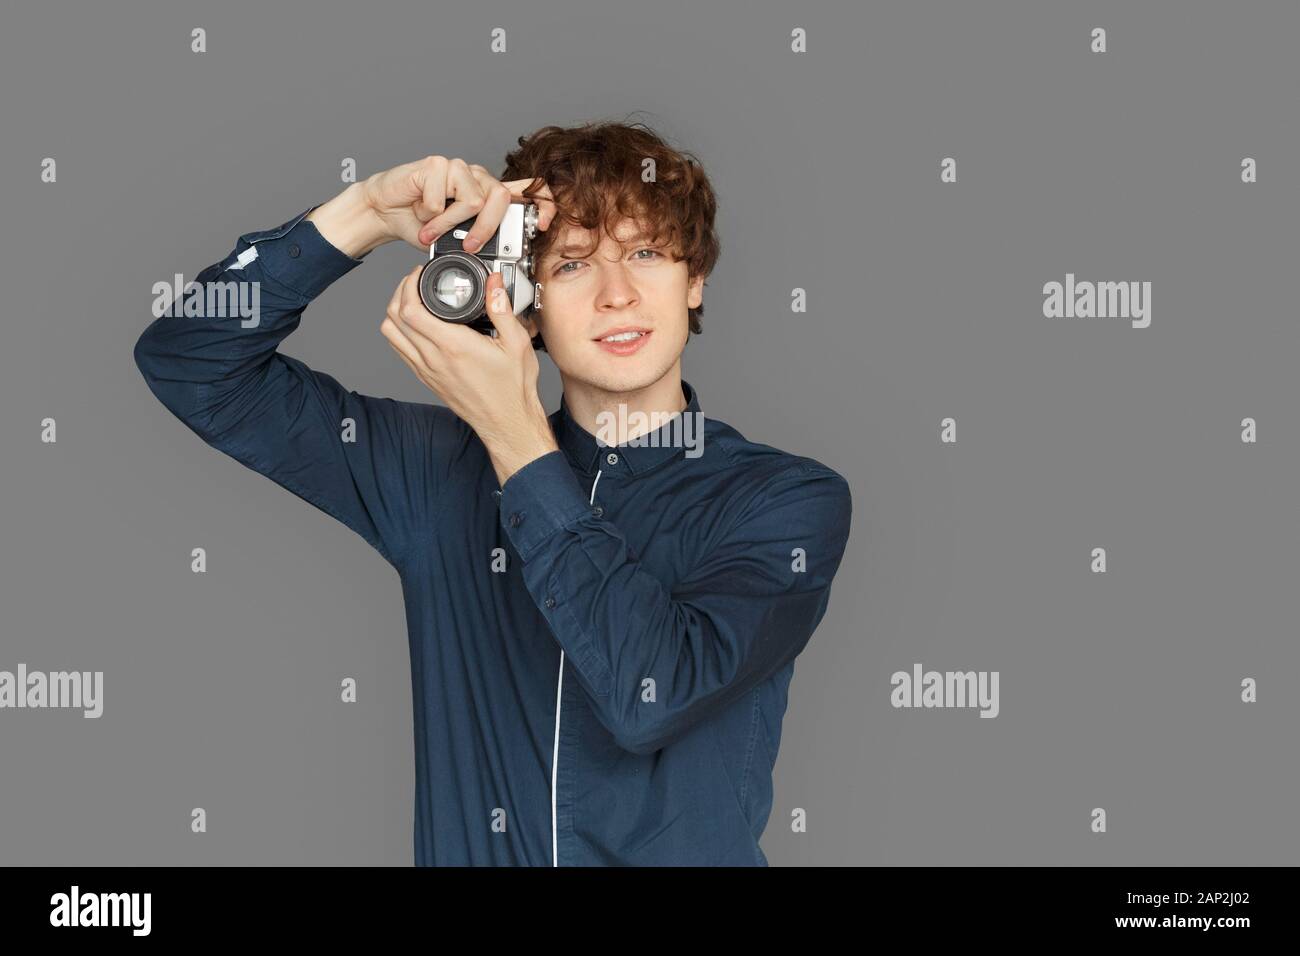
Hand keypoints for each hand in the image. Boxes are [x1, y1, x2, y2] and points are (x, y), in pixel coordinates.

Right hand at [361, 155, 557, 251]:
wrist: (384, 212)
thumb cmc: (421, 225)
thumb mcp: (457, 239)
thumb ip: (481, 240)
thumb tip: (504, 255)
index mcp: (488, 193)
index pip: (526, 190)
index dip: (542, 203)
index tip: (544, 224)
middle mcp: (477, 177)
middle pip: (500, 198)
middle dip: (486, 229)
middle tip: (467, 246)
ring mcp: (458, 168)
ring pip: (473, 200)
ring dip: (449, 224)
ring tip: (431, 229)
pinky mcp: (436, 164)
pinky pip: (443, 197)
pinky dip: (430, 214)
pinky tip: (419, 211)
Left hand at [380, 266, 558, 484]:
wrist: (507, 422)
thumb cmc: (512, 388)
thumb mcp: (516, 343)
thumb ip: (502, 309)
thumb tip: (493, 283)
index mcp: (453, 346)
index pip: (410, 310)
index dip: (408, 285)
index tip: (419, 274)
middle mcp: (434, 359)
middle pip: (393, 318)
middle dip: (399, 293)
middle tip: (414, 283)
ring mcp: (426, 370)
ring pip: (391, 335)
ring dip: (395, 313)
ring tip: (411, 301)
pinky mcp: (426, 379)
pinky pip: (400, 351)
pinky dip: (400, 332)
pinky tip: (417, 325)